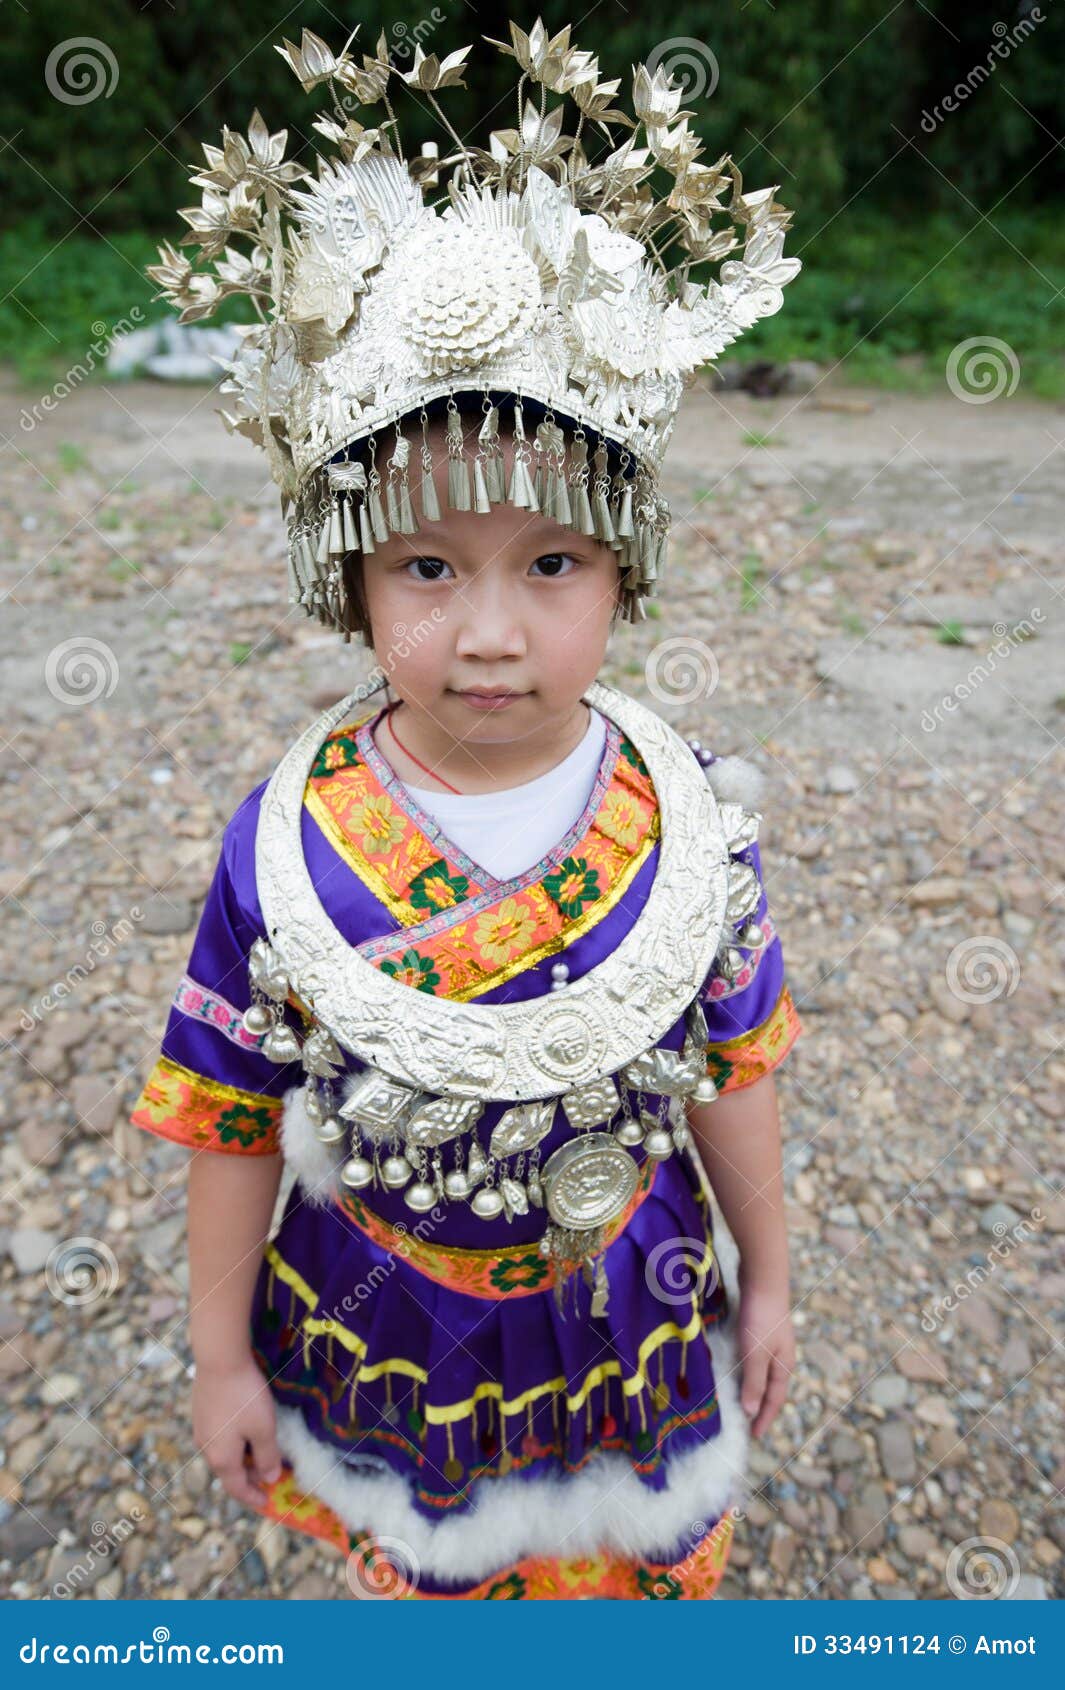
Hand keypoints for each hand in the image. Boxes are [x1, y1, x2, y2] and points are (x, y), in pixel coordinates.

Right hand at [192, 1354, 283, 1507]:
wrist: (219, 1360)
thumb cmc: (245, 1397)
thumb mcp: (264, 1429)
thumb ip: (267, 1457)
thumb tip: (270, 1478)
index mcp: (222, 1459)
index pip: (237, 1489)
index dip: (253, 1497)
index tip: (267, 1503)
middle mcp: (206, 1449)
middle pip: (228, 1472)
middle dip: (249, 1477)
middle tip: (268, 1476)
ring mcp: (200, 1430)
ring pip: (222, 1453)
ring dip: (241, 1458)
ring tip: (259, 1453)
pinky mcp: (200, 1413)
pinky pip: (218, 1437)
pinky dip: (233, 1442)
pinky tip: (245, 1429)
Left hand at [736, 1278, 793, 1438]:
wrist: (763, 1278)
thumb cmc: (760, 1318)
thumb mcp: (756, 1354)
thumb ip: (754, 1382)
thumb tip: (752, 1412)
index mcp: (784, 1366)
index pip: (774, 1400)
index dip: (764, 1418)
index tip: (754, 1437)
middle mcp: (781, 1356)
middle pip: (770, 1388)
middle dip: (760, 1406)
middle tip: (746, 1424)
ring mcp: (772, 1341)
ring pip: (762, 1372)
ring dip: (752, 1388)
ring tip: (739, 1400)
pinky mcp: (761, 1328)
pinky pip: (754, 1358)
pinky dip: (746, 1370)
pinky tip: (735, 1368)